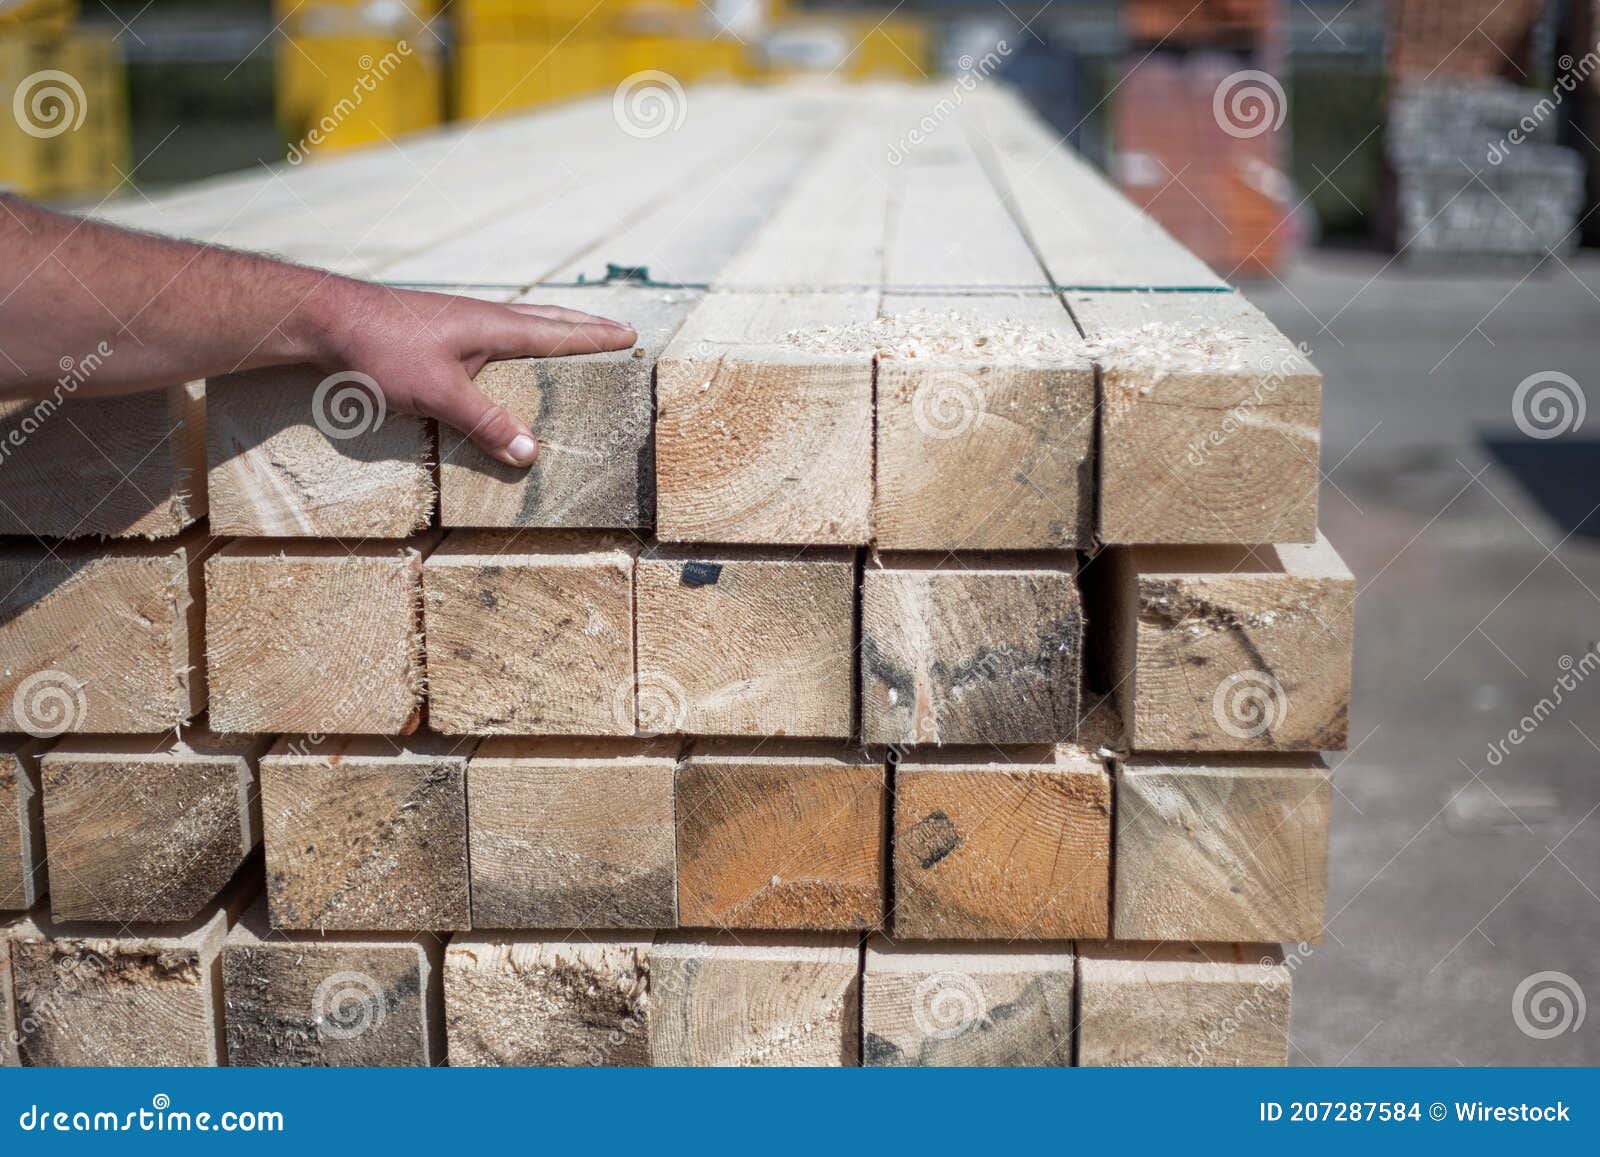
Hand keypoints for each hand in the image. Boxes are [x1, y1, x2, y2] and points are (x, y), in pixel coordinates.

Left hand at [319, 282, 636, 466]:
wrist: (325, 319)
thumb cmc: (382, 348)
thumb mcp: (438, 392)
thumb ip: (485, 422)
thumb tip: (532, 454)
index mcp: (493, 326)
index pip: (558, 332)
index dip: (594, 336)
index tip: (629, 335)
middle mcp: (482, 319)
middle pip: (546, 319)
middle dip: (583, 326)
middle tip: (615, 329)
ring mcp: (459, 323)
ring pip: (520, 324)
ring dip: (552, 329)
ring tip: (572, 338)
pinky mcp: (437, 332)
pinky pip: (495, 334)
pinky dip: (518, 340)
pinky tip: (505, 355)